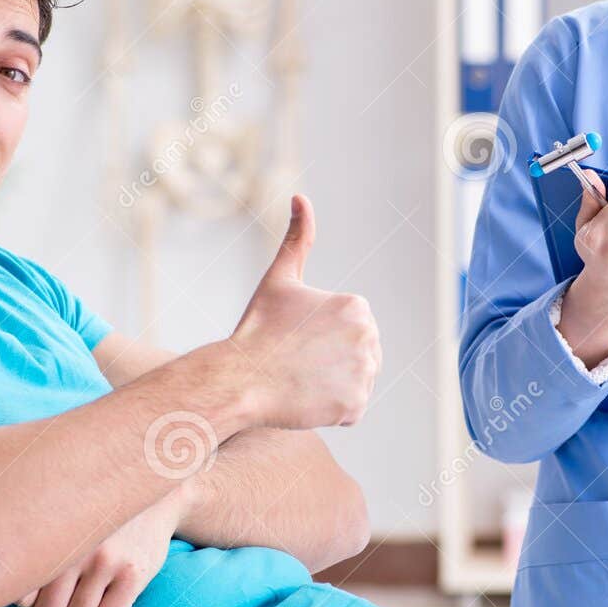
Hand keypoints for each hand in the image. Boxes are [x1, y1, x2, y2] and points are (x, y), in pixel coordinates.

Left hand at [17, 488, 182, 606]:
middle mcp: (73, 549)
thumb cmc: (96, 520)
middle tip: (72, 595)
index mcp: (48, 537)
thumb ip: (38, 554)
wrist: (152, 495)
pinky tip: (113, 599)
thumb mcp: (63, 525)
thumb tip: (16, 599)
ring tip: (93, 596)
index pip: (22, 598)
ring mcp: (105, 561)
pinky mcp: (133, 573)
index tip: (49, 588)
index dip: (35, 601)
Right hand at [227, 194, 381, 429]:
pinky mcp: (356, 405)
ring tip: (302, 379)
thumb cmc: (257, 329)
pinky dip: (332, 409)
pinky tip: (306, 398)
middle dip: (332, 360)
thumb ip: (298, 239)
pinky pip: (352, 408)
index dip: (322, 336)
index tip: (297, 340)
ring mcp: (364, 373)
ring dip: (334, 384)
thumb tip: (301, 197)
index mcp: (356, 306)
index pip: (351, 328)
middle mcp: (368, 337)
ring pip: (356, 380)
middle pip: (359, 354)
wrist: (239, 379)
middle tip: (297, 363)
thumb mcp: (279, 279)